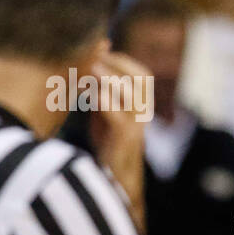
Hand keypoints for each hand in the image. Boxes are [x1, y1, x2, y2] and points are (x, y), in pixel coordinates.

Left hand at [89, 51, 150, 233]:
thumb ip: (103, 92)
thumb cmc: (110, 145)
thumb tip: (91, 65)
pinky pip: (120, 118)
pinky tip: (92, 95)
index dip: (122, 60)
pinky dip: (107, 103)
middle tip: (95, 56)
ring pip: (133, 95)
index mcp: (140, 105)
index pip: (140, 74)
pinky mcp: (126, 142)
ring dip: (111, 79)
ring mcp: (137, 128)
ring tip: (90, 69)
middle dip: (119, 64)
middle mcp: (143, 114)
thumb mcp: (106, 114)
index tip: (100, 52)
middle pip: (141, 79)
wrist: (117, 182)